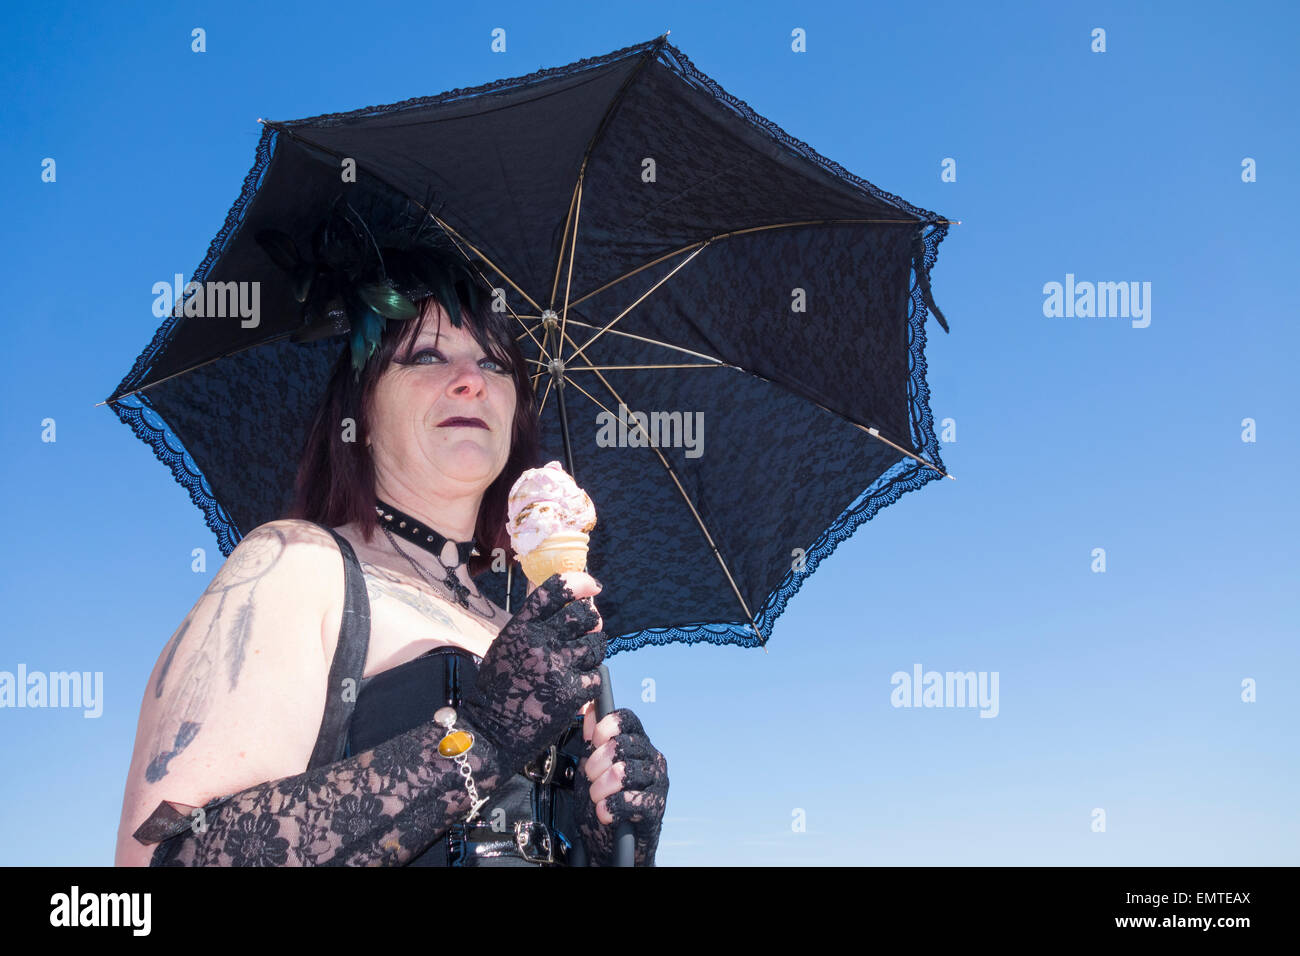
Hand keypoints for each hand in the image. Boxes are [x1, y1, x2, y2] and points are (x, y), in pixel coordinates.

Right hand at [460, 572, 605, 774]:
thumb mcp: (507, 647)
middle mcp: (539, 642)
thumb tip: (580, 609)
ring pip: (596, 645)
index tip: (593, 586)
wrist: (490, 732)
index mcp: (520, 627)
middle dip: (591, 622)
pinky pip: (596, 675)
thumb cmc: (499, 690)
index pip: (555, 590)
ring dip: (593, 652)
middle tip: (586, 633)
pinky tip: (575, 688)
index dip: (580, 582)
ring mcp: (558, 666)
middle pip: (584, 615)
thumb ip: (535, 628)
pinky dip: (590, 681)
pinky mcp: (572, 692)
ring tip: (578, 664)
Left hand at [573, 704, 667, 865]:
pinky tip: (605, 812)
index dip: (606, 726)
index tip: (594, 741)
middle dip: (596, 763)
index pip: (627, 719)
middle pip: (622, 745)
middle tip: (590, 777)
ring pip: (625, 772)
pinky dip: (611, 808)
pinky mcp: (657, 807)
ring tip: (596, 797)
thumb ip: (590, 737)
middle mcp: (652, 758)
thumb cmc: (602, 799)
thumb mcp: (590, 765)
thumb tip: (588, 706)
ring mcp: (657, 782)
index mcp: (637, 742)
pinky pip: (632, 801)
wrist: (610, 841)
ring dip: (600, 788)